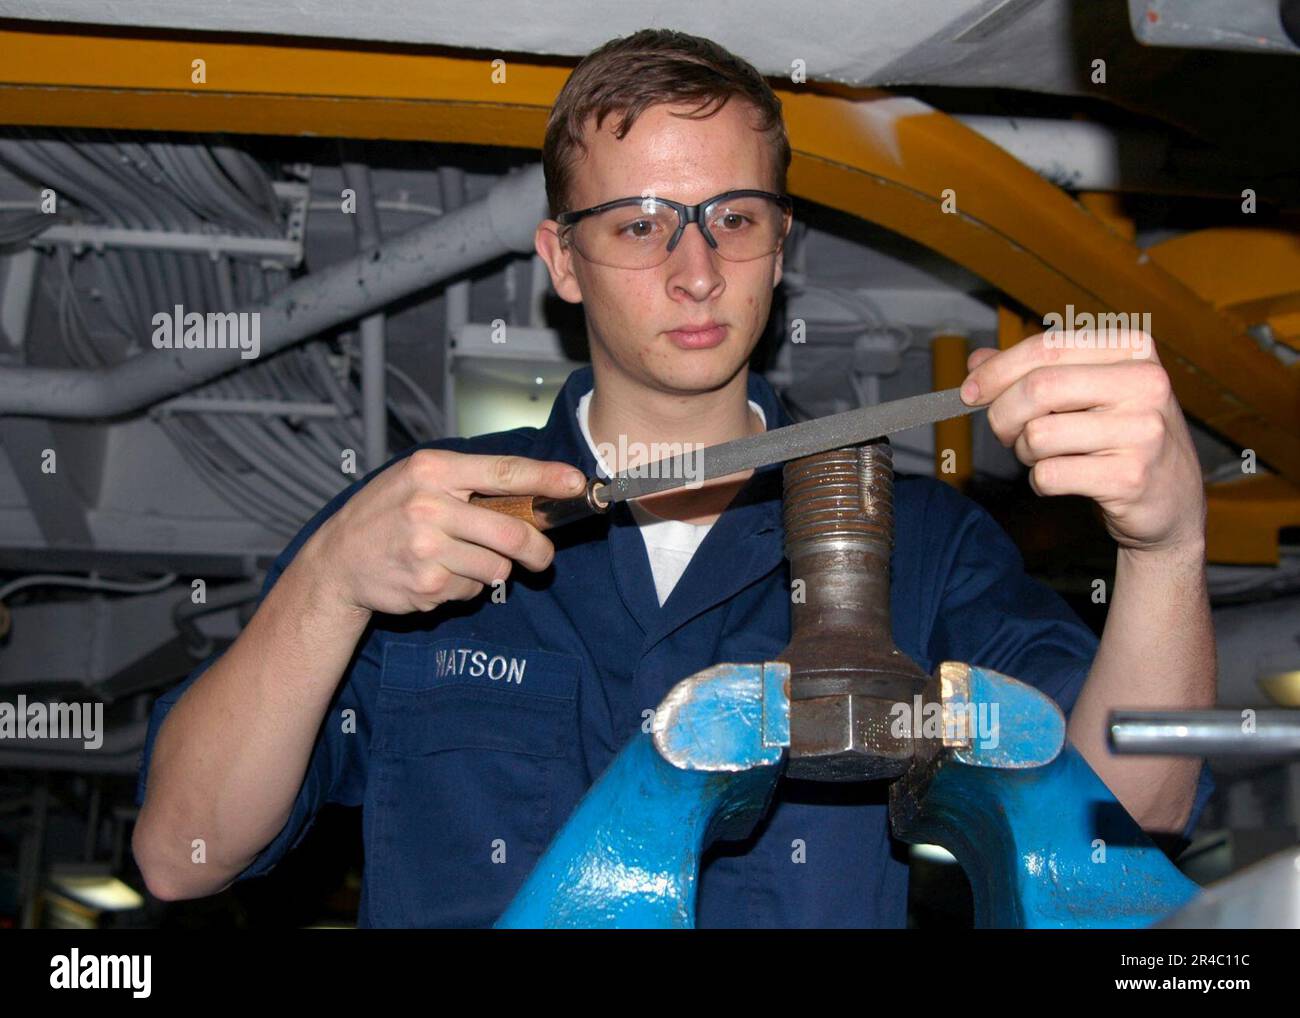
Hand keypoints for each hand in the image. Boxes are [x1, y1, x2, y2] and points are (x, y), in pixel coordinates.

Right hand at [307, 450, 587, 614]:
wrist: (337, 560)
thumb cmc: (385, 514)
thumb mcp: (417, 479)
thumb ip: (468, 482)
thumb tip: (531, 495)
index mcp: (433, 470)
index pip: (504, 471)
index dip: (546, 478)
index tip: (577, 483)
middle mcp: (429, 506)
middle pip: (511, 533)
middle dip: (538, 550)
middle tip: (543, 557)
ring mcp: (427, 549)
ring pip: (497, 567)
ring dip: (491, 569)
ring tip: (458, 559)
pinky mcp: (427, 585)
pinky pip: (473, 589)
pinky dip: (465, 585)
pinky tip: (435, 574)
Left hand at [960, 329, 1205, 554]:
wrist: (1172, 501)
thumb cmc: (1121, 438)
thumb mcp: (1088, 392)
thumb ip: (1034, 371)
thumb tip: (977, 362)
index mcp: (1133, 349)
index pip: (1047, 348)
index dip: (997, 370)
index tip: (969, 392)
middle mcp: (1145, 383)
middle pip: (1039, 387)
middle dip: (1003, 414)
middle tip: (1004, 433)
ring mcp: (1143, 431)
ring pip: (1039, 434)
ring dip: (1024, 451)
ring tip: (1045, 456)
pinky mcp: (1130, 477)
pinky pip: (1050, 474)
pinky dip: (1040, 481)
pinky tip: (1063, 479)